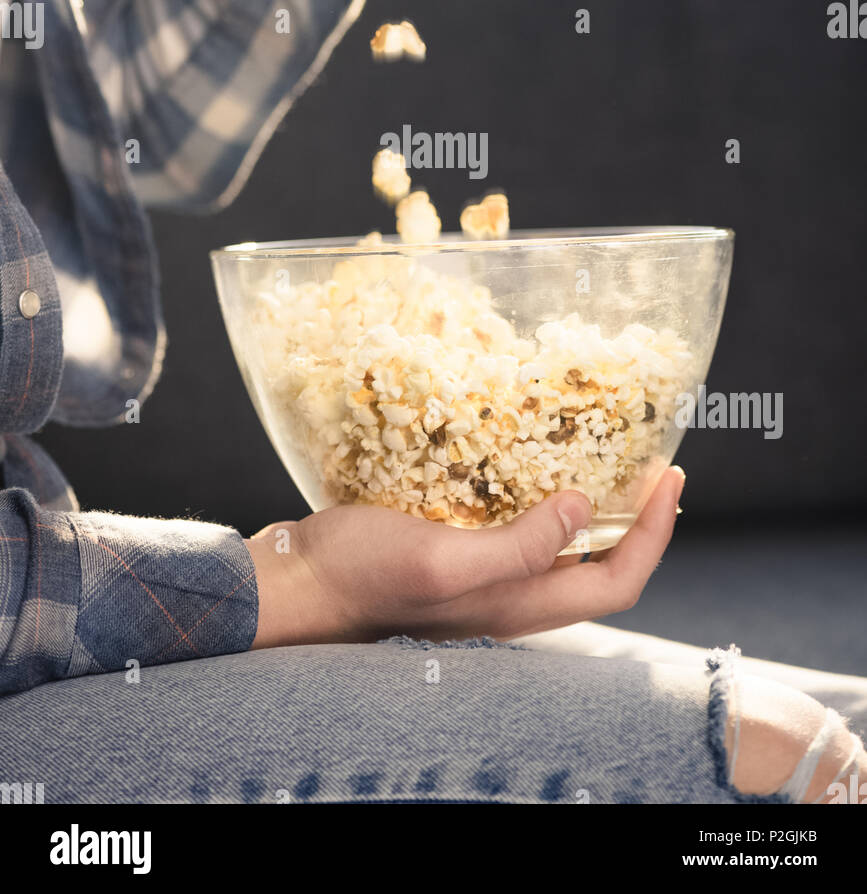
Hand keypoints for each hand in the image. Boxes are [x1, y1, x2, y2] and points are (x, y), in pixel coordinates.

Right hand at [245, 466, 684, 646]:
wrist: (296, 583)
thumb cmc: (360, 575)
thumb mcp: (441, 560)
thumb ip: (515, 547)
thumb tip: (583, 510)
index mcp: (515, 605)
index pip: (615, 583)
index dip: (654, 536)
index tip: (671, 477)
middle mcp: (508, 599)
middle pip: (600, 572)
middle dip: (638, 524)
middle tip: (653, 468)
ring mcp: (483, 580)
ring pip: (564, 554)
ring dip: (597, 513)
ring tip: (606, 460)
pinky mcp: (456, 555)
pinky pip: (522, 534)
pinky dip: (545, 503)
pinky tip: (531, 464)